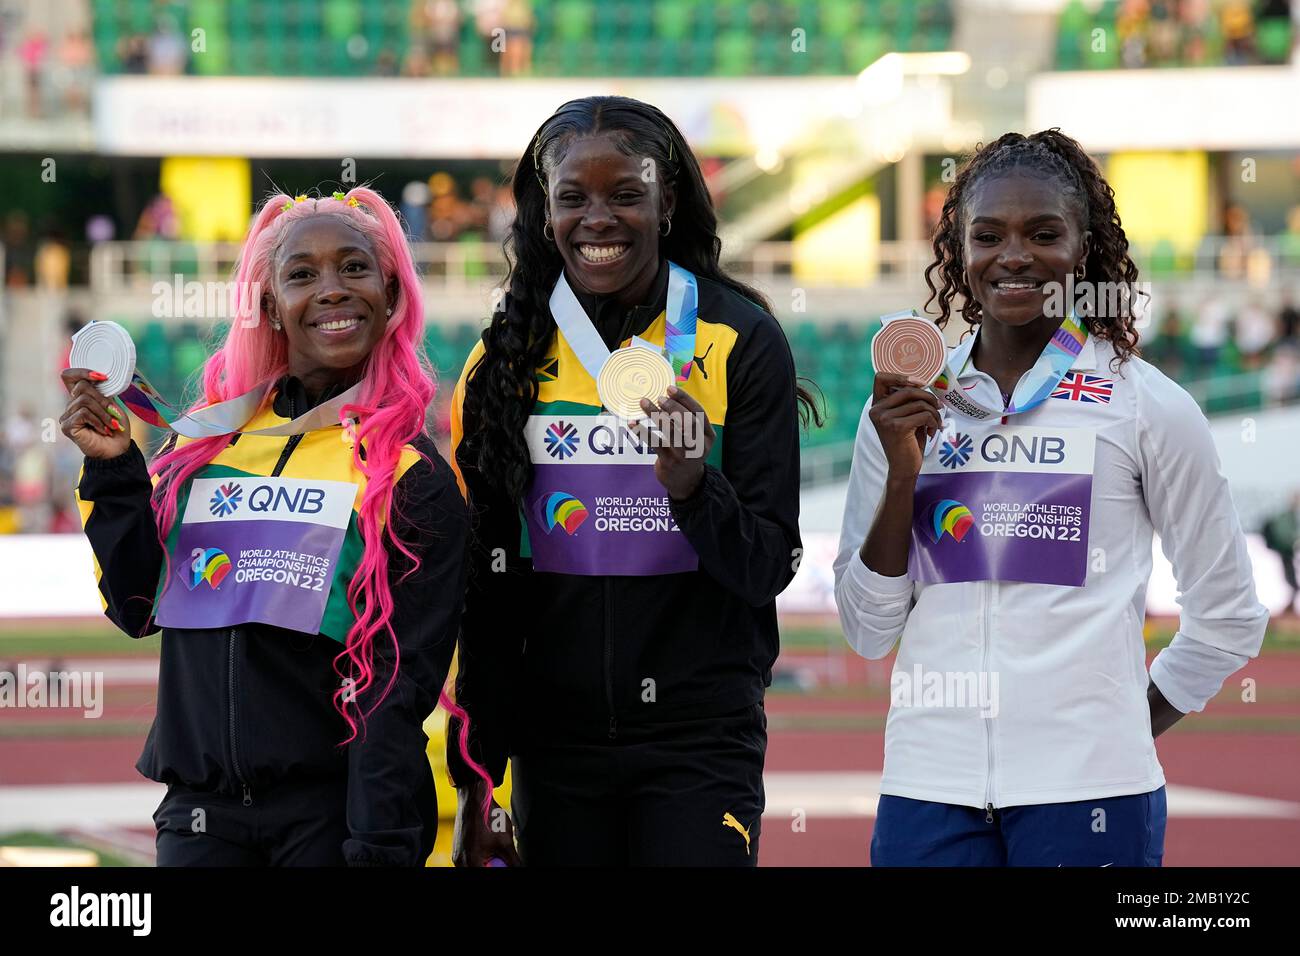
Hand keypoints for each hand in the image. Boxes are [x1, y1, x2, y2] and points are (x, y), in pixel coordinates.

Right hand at [59, 368, 130, 459]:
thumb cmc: (116, 428)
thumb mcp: (113, 406)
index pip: (69, 376)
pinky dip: (98, 421)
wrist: (117, 449)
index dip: (82, 372)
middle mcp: (71, 405)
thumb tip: (98, 378)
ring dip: (103, 413)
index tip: (102, 377)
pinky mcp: (67, 426)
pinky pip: (83, 414)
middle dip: (103, 400)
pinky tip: (103, 430)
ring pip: (84, 401)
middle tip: (114, 414)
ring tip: (111, 425)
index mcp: (81, 398)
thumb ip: (103, 393)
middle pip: (82, 387)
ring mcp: (67, 416)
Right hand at [451, 781, 520, 866]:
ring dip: (486, 862)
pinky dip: (480, 857)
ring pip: (475, 866)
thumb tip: (520, 868)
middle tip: (500, 857)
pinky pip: (470, 860)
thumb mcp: (506, 842)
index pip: (486, 875)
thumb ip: (514, 861)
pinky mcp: (458, 849)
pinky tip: (489, 846)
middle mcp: (459, 862)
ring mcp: (457, 856)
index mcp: (471, 863)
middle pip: (479, 870)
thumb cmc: (489, 818)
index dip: (498, 868)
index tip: (504, 864)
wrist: (474, 799)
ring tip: (495, 850)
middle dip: (492, 865)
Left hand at [634, 385, 715, 500]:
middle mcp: (699, 445)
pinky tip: (633, 423)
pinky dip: (643, 432)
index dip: (684, 399)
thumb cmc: (687, 453)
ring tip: (644, 404)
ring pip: (671, 432)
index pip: (698, 412)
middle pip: (688, 422)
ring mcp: (685, 455)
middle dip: (672, 407)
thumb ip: (686, 420)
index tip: (670, 388)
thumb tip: (667, 395)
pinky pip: (655, 444)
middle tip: (658, 397)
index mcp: (707, 435)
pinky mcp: (670, 463)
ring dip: (656, 416)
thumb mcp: (694, 437)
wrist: (686, 483)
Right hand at [868, 372, 942, 479]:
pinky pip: (924, 414)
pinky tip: (931, 432)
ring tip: (935, 424)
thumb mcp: (904, 418)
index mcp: (876, 406)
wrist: (903, 469)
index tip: (919, 383)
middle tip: (938, 408)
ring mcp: (885, 418)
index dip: (900, 375)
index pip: (881, 378)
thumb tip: (923, 384)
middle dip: (928, 397)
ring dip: (934, 413)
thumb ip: (907, 401)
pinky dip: (933, 422)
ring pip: (919, 403)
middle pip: (908, 389)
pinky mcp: (897, 426)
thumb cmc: (906, 442)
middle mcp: (877, 411)